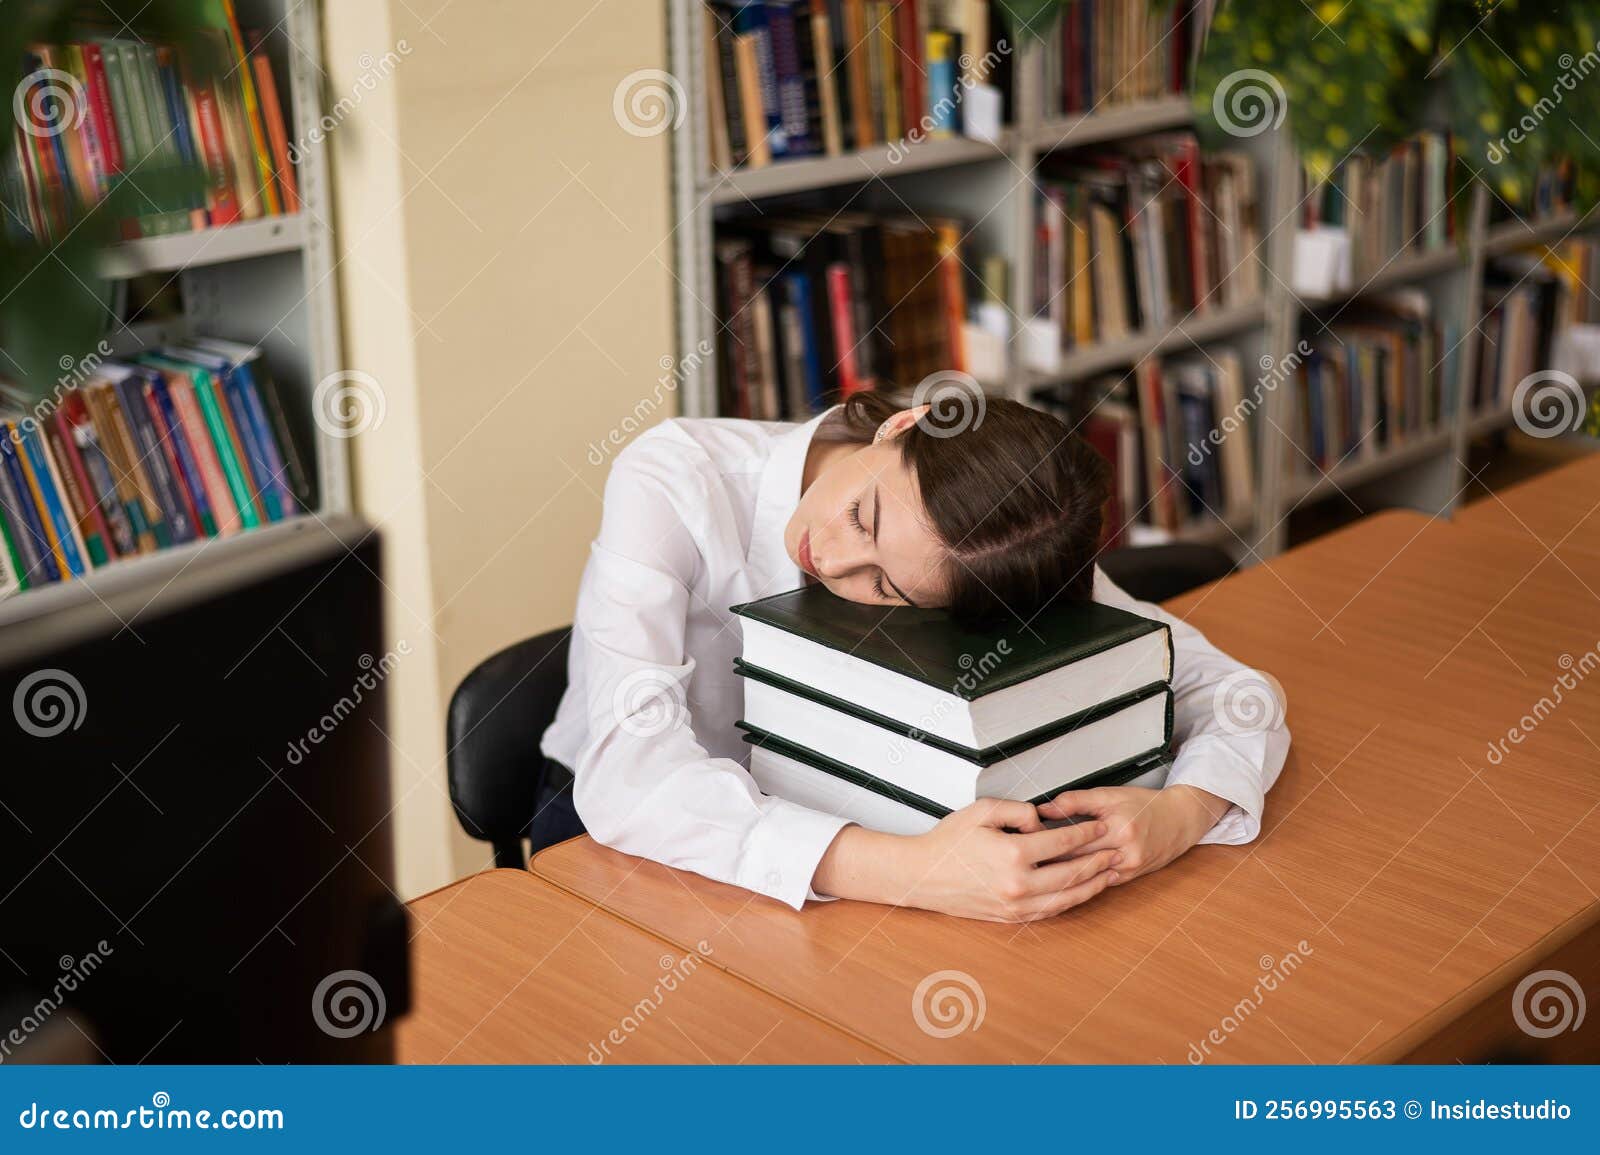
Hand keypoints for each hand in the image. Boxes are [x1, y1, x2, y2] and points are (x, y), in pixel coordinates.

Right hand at [812, 799, 1122, 922]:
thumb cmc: (947, 843)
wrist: (922, 875)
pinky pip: (1050, 911)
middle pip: (1072, 872)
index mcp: (1013, 854)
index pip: (1062, 842)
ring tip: (1107, 874)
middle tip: (1113, 851)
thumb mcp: (981, 811)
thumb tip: (1041, 820)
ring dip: (1091, 885)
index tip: (1097, 827)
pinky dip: (1070, 902)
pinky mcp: (1010, 916)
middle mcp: (1018, 884)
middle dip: (1097, 860)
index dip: (1085, 833)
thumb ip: (1017, 810)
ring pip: (1066, 897)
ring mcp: (1015, 904)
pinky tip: (1080, 892)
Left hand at [1037, 785, 1228, 884]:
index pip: (1073, 840)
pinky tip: (1059, 881)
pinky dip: (1079, 881)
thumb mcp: (1109, 794)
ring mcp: (1128, 868)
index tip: (1024, 843)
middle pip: (1077, 861)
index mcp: (1118, 828)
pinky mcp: (1129, 878)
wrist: (1179, 820)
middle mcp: (1125, 852)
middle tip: (1021, 862)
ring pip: (1086, 875)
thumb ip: (1074, 801)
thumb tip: (1044, 810)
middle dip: (1048, 862)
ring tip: (1034, 873)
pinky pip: (1098, 883)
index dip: (1046, 843)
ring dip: (1061, 875)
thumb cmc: (1145, 804)